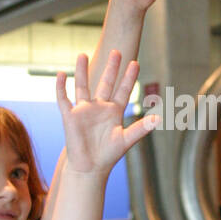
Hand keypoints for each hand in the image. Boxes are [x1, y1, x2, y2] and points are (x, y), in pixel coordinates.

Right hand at [57, 50, 156, 175]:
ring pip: (82, 86)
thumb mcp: (126, 140)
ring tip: (82, 54)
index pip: (123, 90)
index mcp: (114, 111)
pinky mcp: (70, 117)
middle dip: (111, 68)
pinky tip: (61, 74)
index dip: (129, 77)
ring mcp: (84, 110)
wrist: (89, 168)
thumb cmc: (108, 155)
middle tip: (116, 51)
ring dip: (82, 71)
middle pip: (105, 83)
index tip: (135, 62)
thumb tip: (159, 119)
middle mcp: (99, 107)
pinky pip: (63, 99)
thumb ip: (141, 128)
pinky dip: (61, 87)